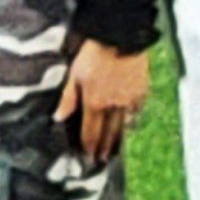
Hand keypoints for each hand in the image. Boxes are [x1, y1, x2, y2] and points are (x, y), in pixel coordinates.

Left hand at [54, 39, 148, 163]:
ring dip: (118, 140)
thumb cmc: (93, 55)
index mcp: (94, 103)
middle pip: (108, 134)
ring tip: (114, 151)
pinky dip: (132, 121)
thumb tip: (58, 117)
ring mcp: (129, 101)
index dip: (88, 146)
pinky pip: (136, 112)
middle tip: (101, 160)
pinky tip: (129, 126)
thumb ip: (68, 98)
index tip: (87, 156)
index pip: (90, 132)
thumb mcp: (74, 75)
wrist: (120, 39)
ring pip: (123, 127)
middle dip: (104, 149)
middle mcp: (113, 107)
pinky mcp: (141, 93)